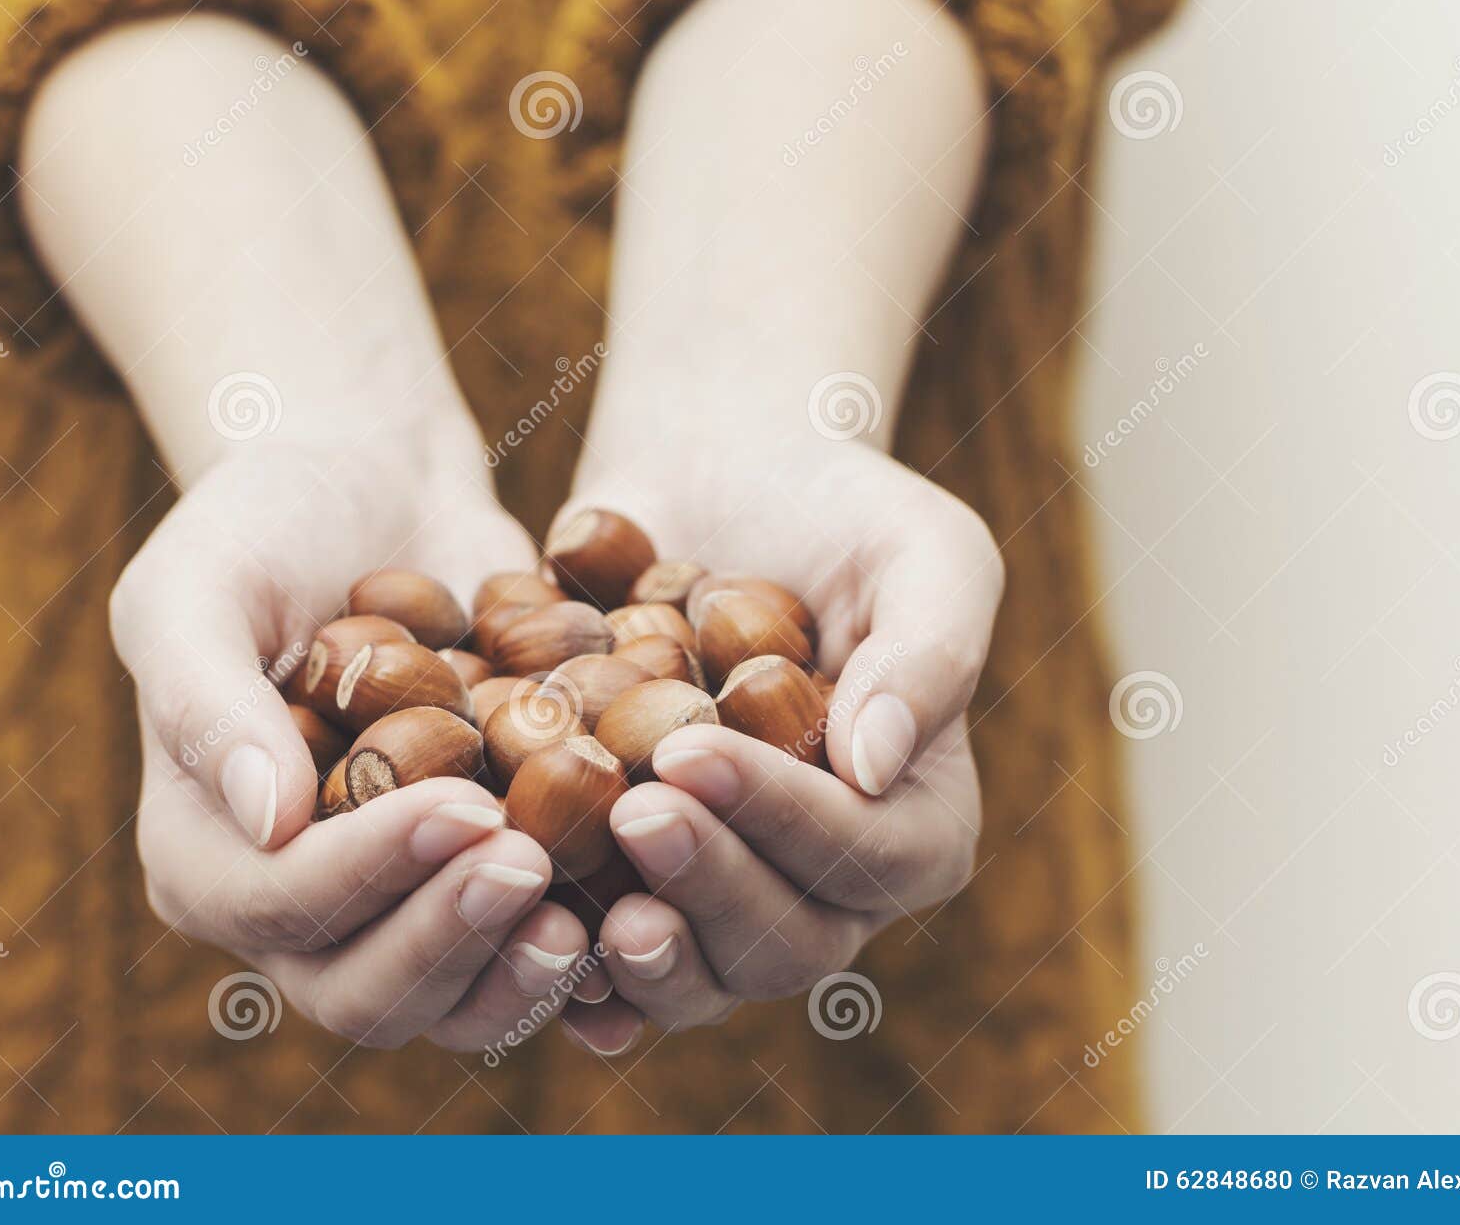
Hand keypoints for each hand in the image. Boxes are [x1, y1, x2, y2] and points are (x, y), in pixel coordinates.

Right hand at [113, 437, 605, 1050]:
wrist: (381, 483)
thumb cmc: (268, 521)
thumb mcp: (200, 584)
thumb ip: (206, 697)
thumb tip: (265, 819)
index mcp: (206, 851)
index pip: (276, 905)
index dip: (366, 875)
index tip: (462, 809)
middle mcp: (300, 902)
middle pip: (364, 990)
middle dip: (451, 939)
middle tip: (533, 862)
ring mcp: (402, 896)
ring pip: (454, 998)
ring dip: (518, 974)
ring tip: (590, 920)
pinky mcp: (485, 871)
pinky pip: (527, 947)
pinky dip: (586, 950)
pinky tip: (644, 911)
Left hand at [555, 437, 1002, 1043]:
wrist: (715, 481)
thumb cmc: (840, 506)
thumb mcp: (922, 548)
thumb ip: (930, 652)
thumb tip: (875, 766)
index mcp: (915, 816)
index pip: (866, 854)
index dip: (783, 819)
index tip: (691, 752)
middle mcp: (828, 879)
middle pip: (789, 941)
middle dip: (709, 885)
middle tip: (631, 809)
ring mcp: (731, 888)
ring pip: (706, 975)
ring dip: (649, 960)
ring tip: (586, 914)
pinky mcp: (643, 883)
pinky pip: (616, 967)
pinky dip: (577, 978)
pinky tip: (529, 944)